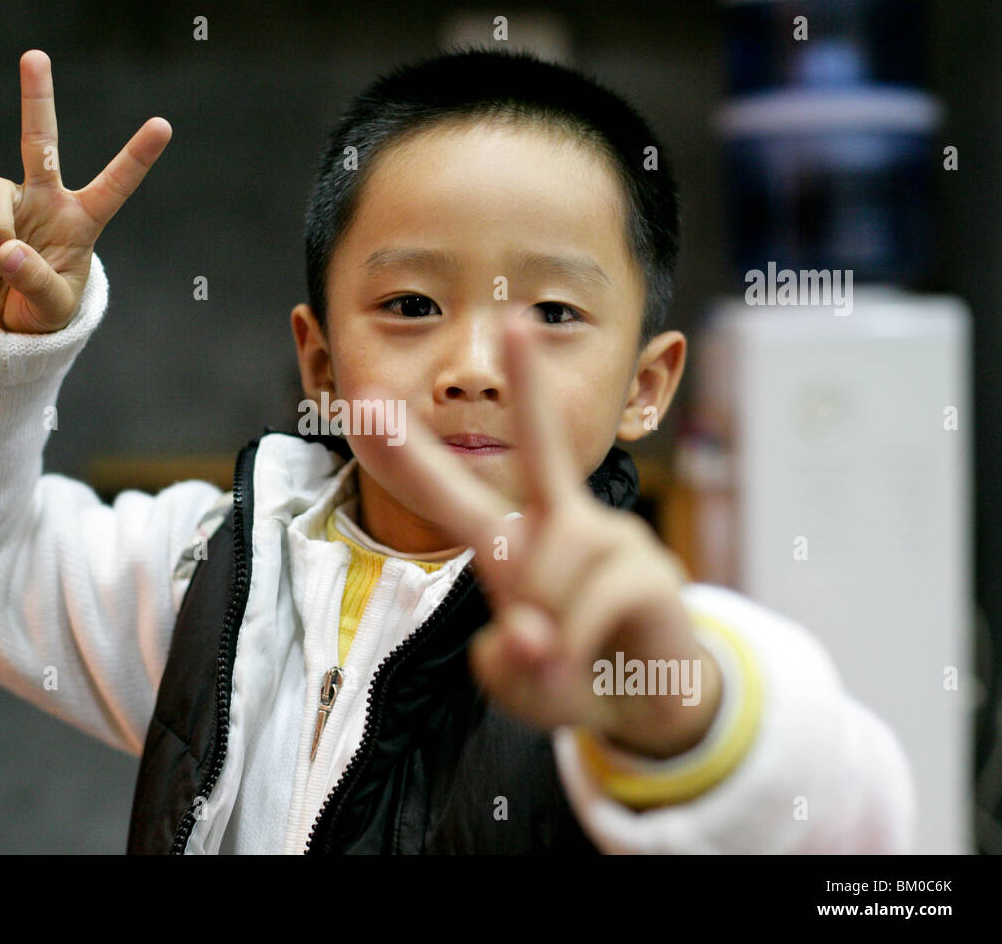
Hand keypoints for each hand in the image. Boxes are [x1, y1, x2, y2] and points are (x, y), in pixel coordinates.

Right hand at [0, 50, 171, 332]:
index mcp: (82, 220)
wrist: (4, 327)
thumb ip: (37, 281)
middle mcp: (46, 203)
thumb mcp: (54, 306)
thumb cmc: (42, 312)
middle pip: (40, 141)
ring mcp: (9, 209)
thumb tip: (7, 249)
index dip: (137, 157)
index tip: (163, 125)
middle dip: (37, 98)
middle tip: (35, 55)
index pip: (115, 185)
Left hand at [352, 315, 720, 757]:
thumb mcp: (523, 688)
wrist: (652, 699)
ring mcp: (606, 538)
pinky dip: (574, 645)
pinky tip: (583, 658)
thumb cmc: (573, 674)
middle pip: (541, 446)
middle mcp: (558, 524)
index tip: (364, 403)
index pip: (452, 491)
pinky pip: (589, 604)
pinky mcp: (648, 567)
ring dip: (545, 632)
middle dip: (529, 384)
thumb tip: (530, 636)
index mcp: (510, 542)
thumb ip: (508, 668)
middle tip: (513, 316)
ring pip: (547, 573)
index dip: (407, 454)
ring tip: (563, 657)